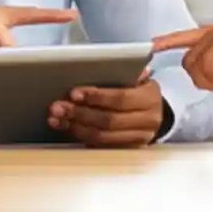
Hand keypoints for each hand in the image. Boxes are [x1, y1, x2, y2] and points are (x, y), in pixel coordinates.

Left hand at [47, 72, 165, 147]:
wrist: (156, 112)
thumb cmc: (140, 90)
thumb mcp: (137, 77)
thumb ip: (123, 71)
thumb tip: (104, 62)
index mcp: (149, 98)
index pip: (120, 98)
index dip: (96, 97)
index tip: (74, 94)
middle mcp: (147, 121)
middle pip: (108, 120)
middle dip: (80, 113)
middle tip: (58, 107)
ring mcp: (138, 139)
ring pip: (102, 137)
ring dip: (75, 127)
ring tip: (56, 119)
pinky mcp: (127, 150)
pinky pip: (100, 146)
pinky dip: (81, 137)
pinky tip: (67, 128)